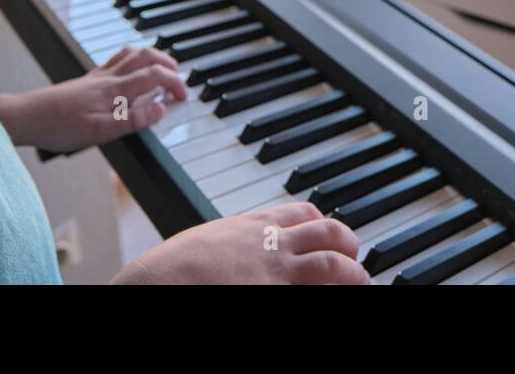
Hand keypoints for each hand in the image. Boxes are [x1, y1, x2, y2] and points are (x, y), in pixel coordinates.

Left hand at [0, 46, 188, 153]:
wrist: (24, 117)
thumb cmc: (58, 126)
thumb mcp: (100, 131)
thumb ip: (133, 119)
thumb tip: (161, 108)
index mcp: (115, 89)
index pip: (155, 75)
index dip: (174, 83)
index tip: (182, 97)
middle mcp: (108, 77)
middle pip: (146, 55)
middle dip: (168, 63)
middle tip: (177, 80)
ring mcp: (96, 76)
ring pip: (131, 53)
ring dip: (151, 57)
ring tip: (161, 70)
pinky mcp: (87, 80)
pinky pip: (116, 60)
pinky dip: (132, 60)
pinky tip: (129, 74)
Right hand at [111, 202, 370, 284]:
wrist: (152, 285)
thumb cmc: (165, 272)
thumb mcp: (202, 242)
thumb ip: (228, 242)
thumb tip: (230, 251)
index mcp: (251, 227)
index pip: (302, 214)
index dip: (321, 225)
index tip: (329, 237)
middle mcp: (271, 246)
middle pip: (329, 233)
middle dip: (347, 244)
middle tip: (354, 260)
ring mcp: (277, 275)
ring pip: (334, 266)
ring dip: (354, 274)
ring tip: (362, 283)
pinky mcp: (277, 299)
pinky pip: (315, 294)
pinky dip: (331, 297)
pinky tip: (341, 300)